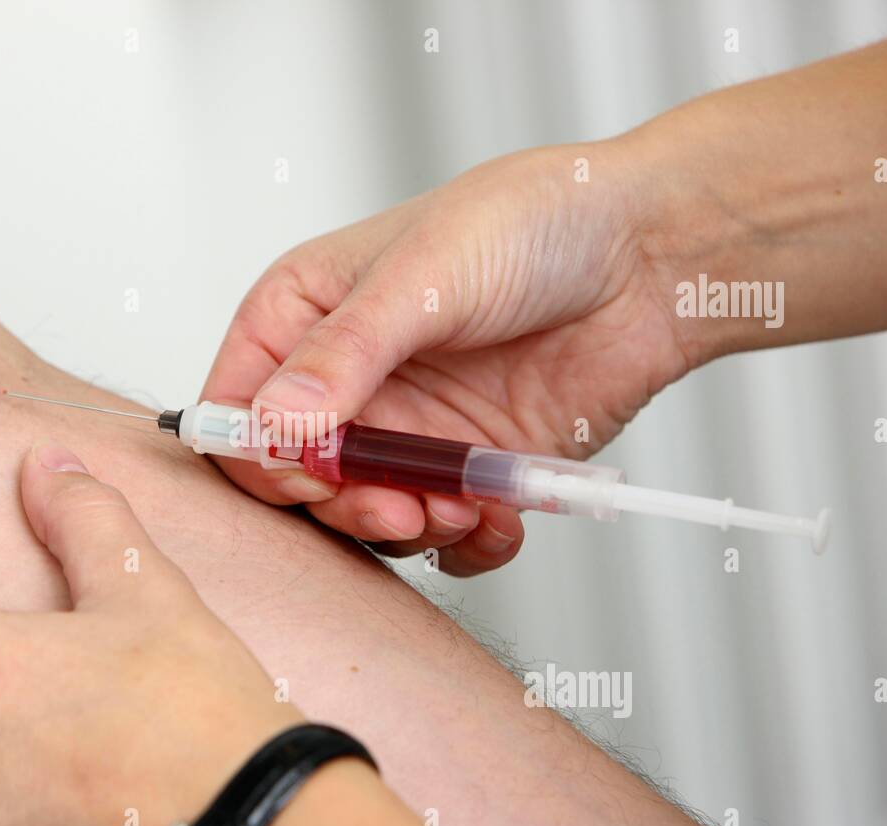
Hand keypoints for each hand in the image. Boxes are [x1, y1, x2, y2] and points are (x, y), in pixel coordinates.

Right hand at [203, 140, 695, 574]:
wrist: (650, 254)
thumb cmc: (532, 223)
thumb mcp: (424, 273)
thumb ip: (345, 353)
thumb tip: (274, 422)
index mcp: (304, 316)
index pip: (236, 407)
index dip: (259, 453)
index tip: (310, 473)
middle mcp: (346, 380)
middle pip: (297, 478)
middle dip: (344, 504)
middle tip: (397, 507)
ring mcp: (406, 428)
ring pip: (366, 515)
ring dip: (407, 526)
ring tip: (460, 505)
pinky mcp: (466, 467)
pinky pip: (444, 533)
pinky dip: (466, 542)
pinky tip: (499, 515)